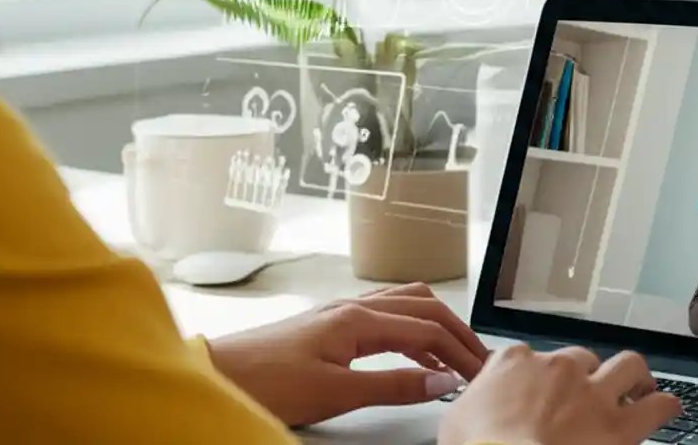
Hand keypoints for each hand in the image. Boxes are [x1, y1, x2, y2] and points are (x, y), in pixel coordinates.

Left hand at [206, 282, 487, 426]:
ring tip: (455, 354)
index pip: (428, 330)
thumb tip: (442, 382)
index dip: (460, 353)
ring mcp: (340, 311)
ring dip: (436, 325)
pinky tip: (414, 352)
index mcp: (358, 319)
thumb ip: (393, 386)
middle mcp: (353, 306)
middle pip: (424, 308)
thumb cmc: (266, 381)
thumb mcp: (336, 392)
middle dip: (457, 332)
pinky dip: (411, 329)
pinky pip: (385, 316)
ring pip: (405, 304)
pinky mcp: (329, 324)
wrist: (216, 374)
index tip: (481, 376)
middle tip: (480, 361)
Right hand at [438, 344, 682, 444]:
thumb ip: (474, 402)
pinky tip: (668, 408)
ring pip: (628, 365)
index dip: (535, 373)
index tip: (536, 387)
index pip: (526, 355)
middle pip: (581, 357)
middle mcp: (557, 368)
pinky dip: (665, 405)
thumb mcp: (455, 422)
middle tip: (590, 392)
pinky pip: (657, 406)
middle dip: (588, 373)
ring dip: (635, 376)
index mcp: (513, 363)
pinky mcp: (619, 425)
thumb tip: (475, 409)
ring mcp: (592, 393)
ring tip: (639, 385)